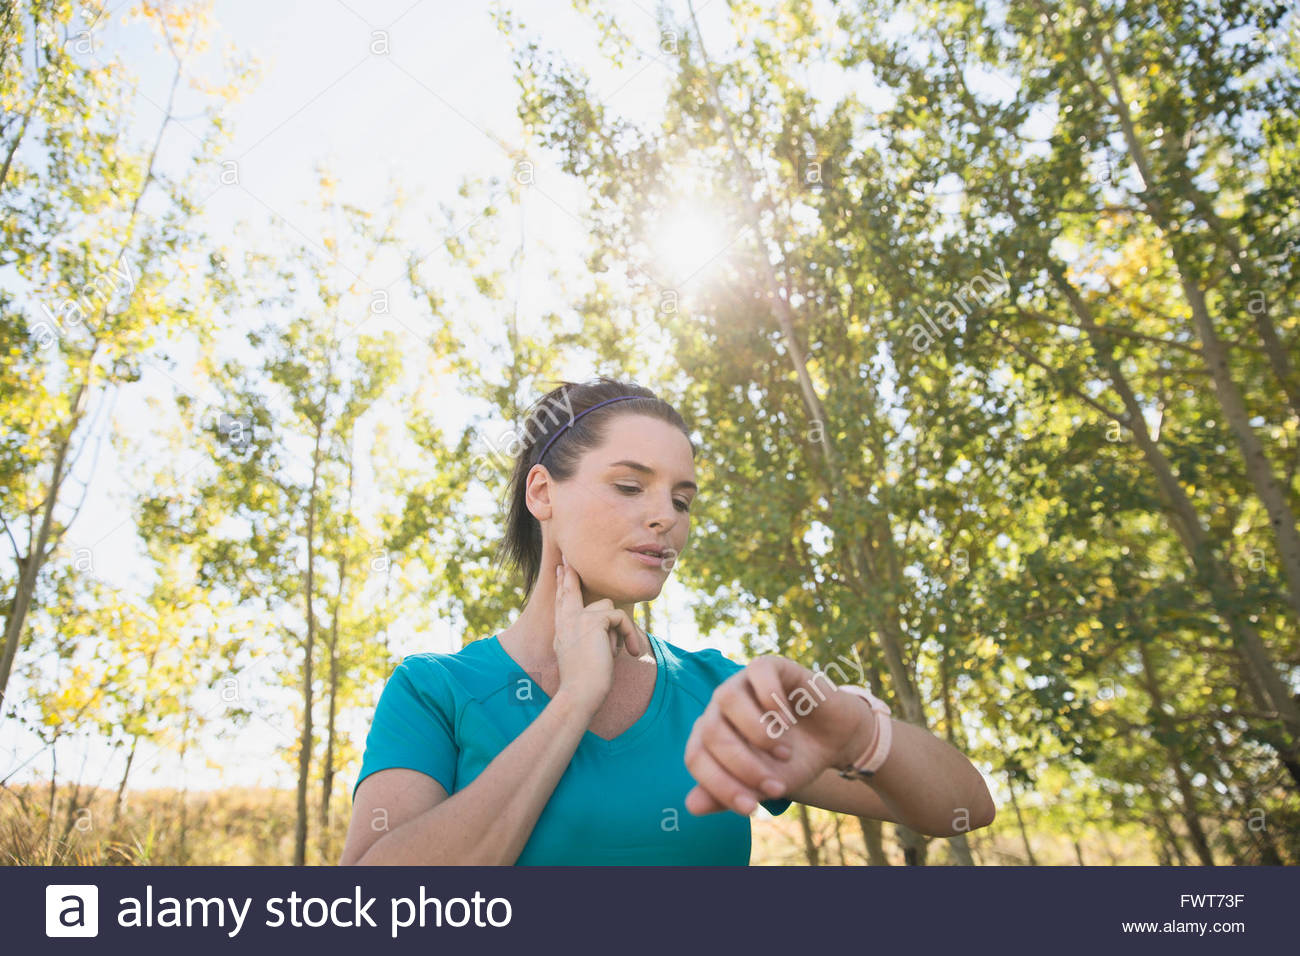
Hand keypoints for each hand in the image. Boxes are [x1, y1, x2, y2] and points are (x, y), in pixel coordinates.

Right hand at [553, 552, 647, 712]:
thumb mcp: (580, 656)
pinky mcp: (595, 621)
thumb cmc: (583, 683)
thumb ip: (588, 637)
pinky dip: (630, 635)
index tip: (562, 569)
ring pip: (609, 609)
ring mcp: (578, 619)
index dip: (564, 585)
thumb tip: (606, 624)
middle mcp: (566, 621)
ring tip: (624, 651)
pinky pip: (621, 618)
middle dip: (571, 575)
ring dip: (620, 630)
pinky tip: (631, 652)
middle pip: (571, 591)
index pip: (562, 602)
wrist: (579, 693)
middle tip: (568, 559)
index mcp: (562, 629)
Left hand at [683, 655, 876, 814]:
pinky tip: (787, 720)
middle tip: (777, 786)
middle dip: (744, 766)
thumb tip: (692, 806)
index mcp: (710, 736)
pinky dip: (771, 699)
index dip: (720, 786)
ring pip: (726, 697)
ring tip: (783, 752)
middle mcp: (720, 707)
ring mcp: (743, 683)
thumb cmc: (792, 762)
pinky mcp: (771, 666)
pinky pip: (758, 671)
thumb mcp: (763, 787)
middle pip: (711, 732)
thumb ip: (727, 795)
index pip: (696, 757)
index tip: (752, 807)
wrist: (833, 741)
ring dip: (757, 733)